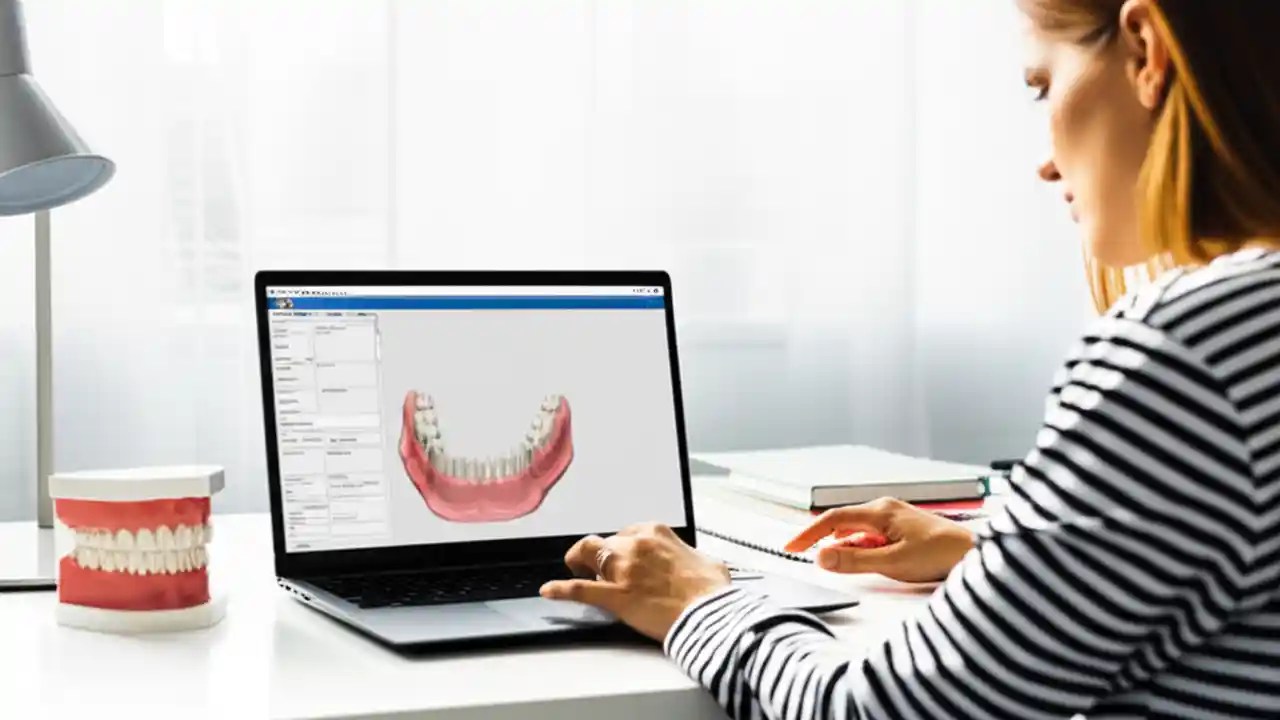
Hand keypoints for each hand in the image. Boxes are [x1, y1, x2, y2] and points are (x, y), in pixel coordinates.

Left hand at [539, 523, 731, 641]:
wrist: (709, 615)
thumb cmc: (711, 592)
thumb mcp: (706, 561)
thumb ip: (689, 556)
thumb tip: (691, 562)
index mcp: (657, 532)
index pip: (627, 532)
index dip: (622, 546)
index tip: (624, 555)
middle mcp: (635, 545)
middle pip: (605, 542)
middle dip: (601, 554)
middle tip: (599, 565)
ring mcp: (622, 570)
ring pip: (586, 554)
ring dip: (580, 562)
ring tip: (575, 568)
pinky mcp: (615, 596)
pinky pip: (578, 589)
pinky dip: (561, 589)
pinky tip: (549, 590)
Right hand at [785, 497, 974, 582]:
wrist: (973, 552)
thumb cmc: (938, 554)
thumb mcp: (892, 562)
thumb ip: (854, 561)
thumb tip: (821, 558)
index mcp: (879, 511)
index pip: (832, 519)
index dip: (808, 534)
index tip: (790, 548)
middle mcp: (883, 509)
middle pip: (842, 524)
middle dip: (826, 543)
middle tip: (811, 560)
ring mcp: (892, 517)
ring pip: (857, 532)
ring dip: (847, 549)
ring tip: (852, 567)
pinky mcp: (900, 528)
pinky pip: (871, 537)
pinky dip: (862, 550)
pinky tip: (871, 563)